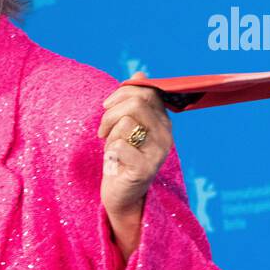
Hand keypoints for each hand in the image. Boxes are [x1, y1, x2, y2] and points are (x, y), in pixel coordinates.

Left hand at [96, 71, 172, 247]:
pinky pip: (118, 146)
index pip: (147, 91)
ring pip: (126, 122)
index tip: (108, 107)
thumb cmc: (122, 157)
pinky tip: (114, 162)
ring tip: (110, 147)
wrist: (122, 195)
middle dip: (111, 111)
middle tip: (103, 128)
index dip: (122, 93)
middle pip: (137, 102)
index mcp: (163, 121)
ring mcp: (157, 152)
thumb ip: (134, 101)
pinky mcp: (144, 169)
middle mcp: (166, 135)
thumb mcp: (127, 125)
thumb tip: (139, 74)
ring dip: (109, 133)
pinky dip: (109, 152)